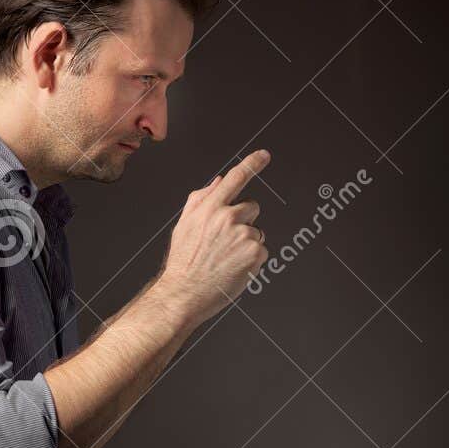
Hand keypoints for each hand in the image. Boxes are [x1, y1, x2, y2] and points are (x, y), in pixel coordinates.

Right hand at [154, 148, 270, 322]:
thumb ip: (202, 198)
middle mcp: (228, 217)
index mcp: (210, 207)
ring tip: (226, 258)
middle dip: (244, 221)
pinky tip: (234, 267)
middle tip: (225, 242)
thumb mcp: (185, 224)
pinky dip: (252, 259)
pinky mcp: (256, 253)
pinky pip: (262, 250)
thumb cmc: (183, 261)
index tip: (265, 155)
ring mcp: (244, 234)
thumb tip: (219, 181)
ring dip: (247, 243)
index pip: (235, 177)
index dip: (253, 163)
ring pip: (257, 231)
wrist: (184, 293)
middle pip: (252, 207)